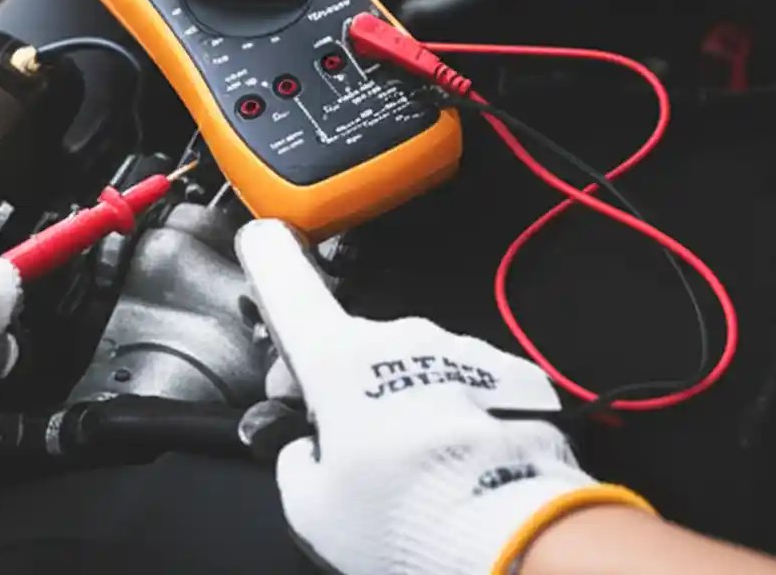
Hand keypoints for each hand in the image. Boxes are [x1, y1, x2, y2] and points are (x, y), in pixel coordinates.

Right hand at [235, 220, 652, 574]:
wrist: (512, 533)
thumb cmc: (397, 514)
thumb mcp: (310, 506)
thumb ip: (296, 461)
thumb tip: (309, 450)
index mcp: (336, 357)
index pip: (288, 286)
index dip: (268, 261)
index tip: (262, 241)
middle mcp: (398, 335)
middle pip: (352, 347)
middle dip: (344, 384)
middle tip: (348, 444)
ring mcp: (461, 349)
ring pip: (415, 366)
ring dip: (407, 400)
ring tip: (417, 465)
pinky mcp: (513, 373)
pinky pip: (470, 385)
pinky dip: (462, 413)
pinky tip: (464, 458)